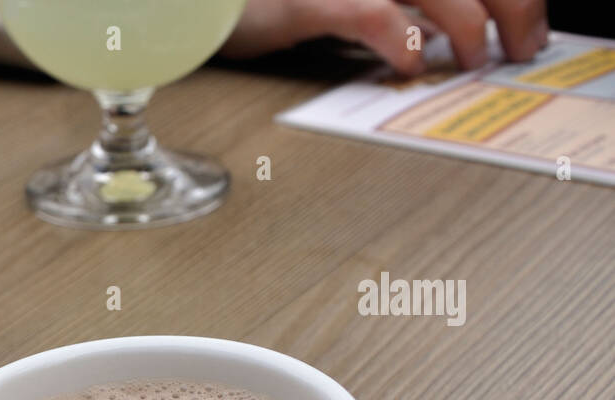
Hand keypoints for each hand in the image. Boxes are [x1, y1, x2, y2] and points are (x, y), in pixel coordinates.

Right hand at [221, 0, 549, 74]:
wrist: (204, 5)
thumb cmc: (264, 3)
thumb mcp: (337, 2)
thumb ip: (390, 5)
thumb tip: (437, 32)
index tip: (525, 26)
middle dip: (511, 6)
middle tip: (521, 47)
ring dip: (471, 26)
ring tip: (473, 60)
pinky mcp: (311, 0)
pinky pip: (376, 16)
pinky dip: (403, 41)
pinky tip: (410, 65)